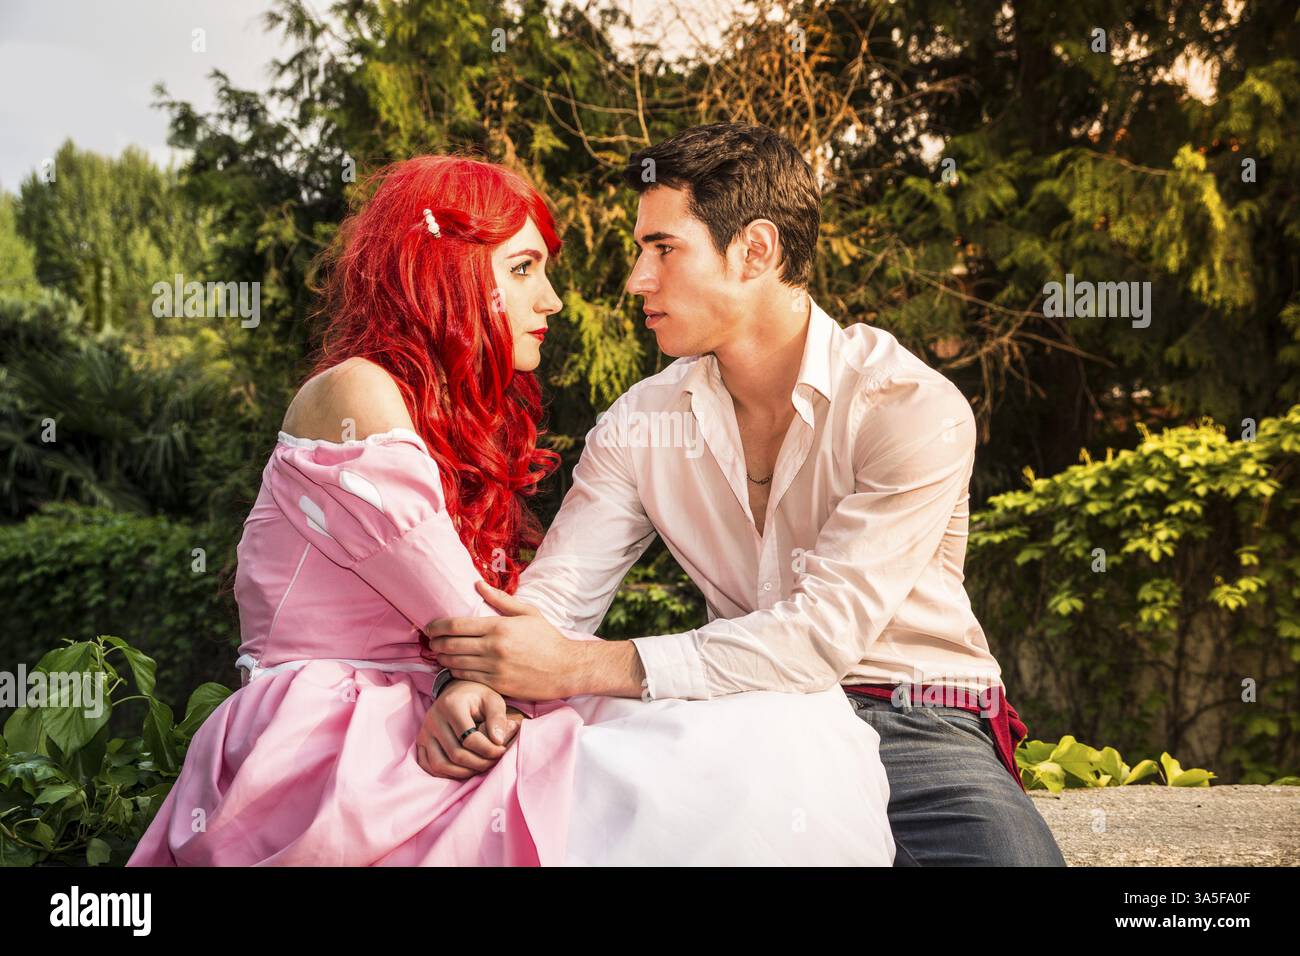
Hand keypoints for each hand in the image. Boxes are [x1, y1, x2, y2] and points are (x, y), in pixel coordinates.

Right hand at [414, 678, 524, 778]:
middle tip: (494, 761)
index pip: (470, 739)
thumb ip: (498, 719)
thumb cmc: (478, 697)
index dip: (489, 750)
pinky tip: (463, 768)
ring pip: (441, 765)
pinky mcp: (420, 742)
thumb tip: (498, 741)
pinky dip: (447, 773)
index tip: (502, 750)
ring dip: (464, 772)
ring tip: (480, 766)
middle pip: (456, 755)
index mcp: (452, 705)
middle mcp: (433, 719)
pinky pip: (429, 766)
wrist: (457, 691)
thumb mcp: (493, 700)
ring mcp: (424, 732)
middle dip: (479, 763)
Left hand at [421, 580, 576, 699]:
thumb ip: (501, 599)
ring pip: (455, 663)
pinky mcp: (497, 685)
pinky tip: (454, 666)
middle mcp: (493, 648)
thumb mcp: (528, 613)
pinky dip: (455, 671)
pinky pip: (466, 678)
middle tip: (431, 640)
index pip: (456, 625)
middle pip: (450, 645)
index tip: (430, 626)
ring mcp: (494, 669)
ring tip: (439, 653)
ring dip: (442, 658)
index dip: (437, 626)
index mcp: (499, 627)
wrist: (566, 668)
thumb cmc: (547, 638)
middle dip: (435, 642)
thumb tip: (477, 584)